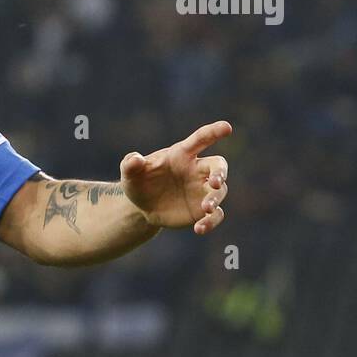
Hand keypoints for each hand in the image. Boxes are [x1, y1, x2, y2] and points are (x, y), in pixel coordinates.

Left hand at [120, 120, 231, 234]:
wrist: (141, 205)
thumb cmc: (139, 181)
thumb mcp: (130, 173)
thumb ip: (131, 163)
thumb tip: (135, 159)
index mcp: (182, 154)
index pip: (200, 139)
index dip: (214, 132)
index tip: (226, 127)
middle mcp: (197, 170)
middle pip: (218, 166)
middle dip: (220, 172)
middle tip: (215, 182)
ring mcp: (202, 190)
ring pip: (219, 192)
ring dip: (215, 199)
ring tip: (205, 209)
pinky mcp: (202, 210)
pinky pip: (215, 215)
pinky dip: (211, 222)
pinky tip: (199, 229)